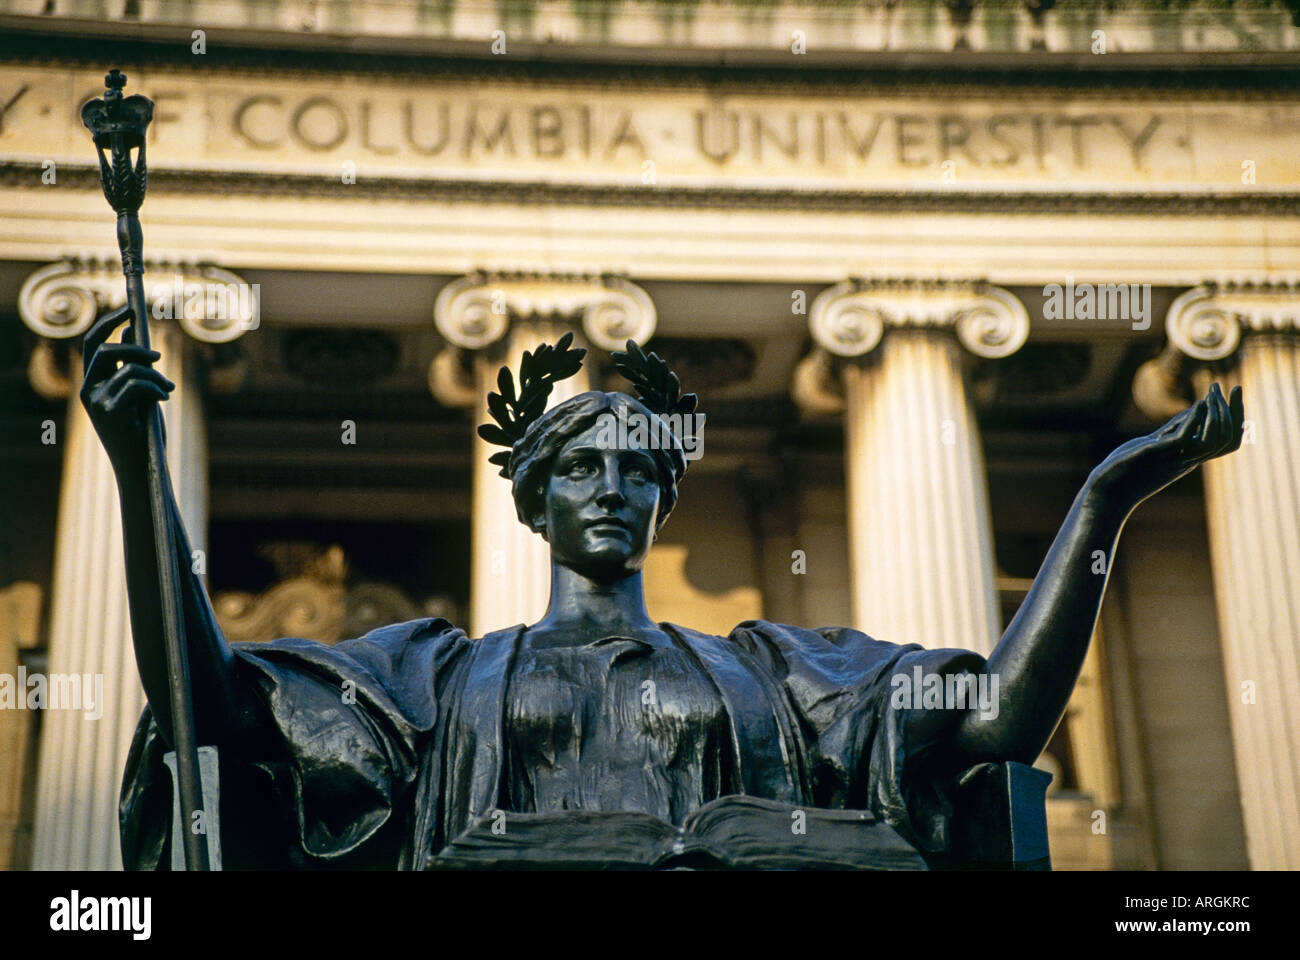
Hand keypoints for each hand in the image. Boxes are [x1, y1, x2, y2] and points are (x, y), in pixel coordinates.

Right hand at [79, 306, 173, 467]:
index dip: (108, 322)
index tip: (130, 310)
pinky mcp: (107, 412)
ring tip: (168, 390)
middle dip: (135, 349)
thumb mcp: (138, 393)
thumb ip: (131, 365)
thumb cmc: (143, 431)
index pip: (92, 343)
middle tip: (159, 358)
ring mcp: (95, 401)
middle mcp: (88, 390)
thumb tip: (129, 332)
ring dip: (156, 377)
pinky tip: (164, 399)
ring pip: (129, 369)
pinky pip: (135, 384)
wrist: (141, 466)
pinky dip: (155, 388)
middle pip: (104, 349)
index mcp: (93, 383)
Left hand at [1091, 382, 1243, 509]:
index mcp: (1187, 459)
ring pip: (1209, 440)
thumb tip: (1193, 410)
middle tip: (1232, 388)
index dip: (1236, 420)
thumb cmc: (1127, 469)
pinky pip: (1183, 438)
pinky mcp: (1156, 454)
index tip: (1235, 395)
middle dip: (1233, 412)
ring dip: (1216, 415)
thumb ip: (1173, 430)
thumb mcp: (1155, 445)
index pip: (1224, 441)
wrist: (1106, 492)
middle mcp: (1185, 460)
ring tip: (1214, 393)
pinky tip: (1199, 403)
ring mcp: (1173, 458)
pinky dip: (1194, 420)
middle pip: (1224, 439)